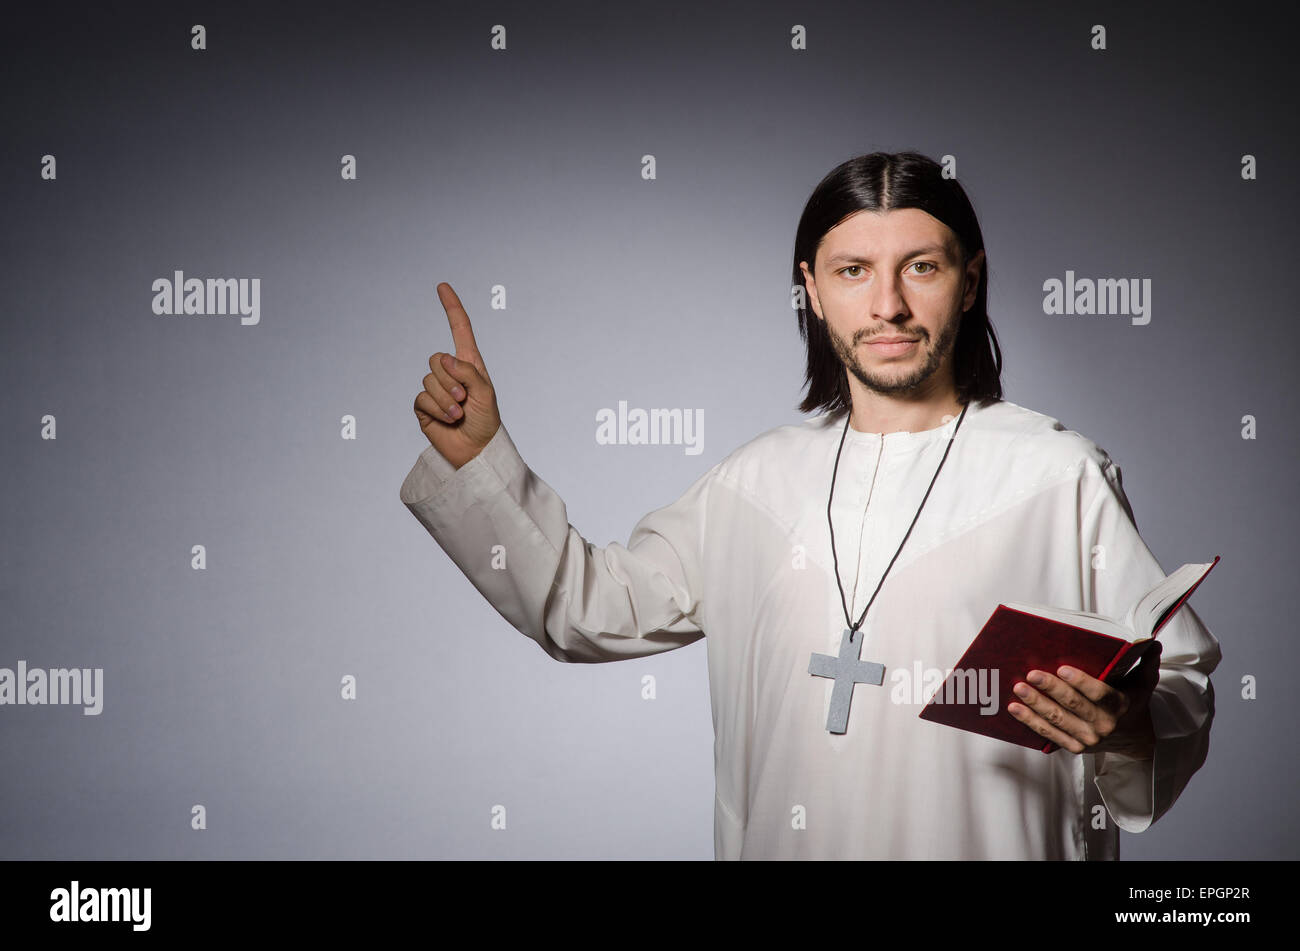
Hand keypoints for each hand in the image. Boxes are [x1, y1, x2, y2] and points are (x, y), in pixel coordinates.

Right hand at [413, 282, 501, 467]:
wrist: (476, 450)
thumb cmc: (487, 422)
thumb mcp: (486, 393)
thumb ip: (468, 372)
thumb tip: (444, 358)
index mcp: (469, 364)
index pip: (459, 330)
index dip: (451, 308)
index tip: (442, 286)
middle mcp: (450, 373)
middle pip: (437, 359)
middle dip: (452, 381)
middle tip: (466, 400)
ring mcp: (435, 389)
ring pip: (429, 380)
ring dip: (447, 400)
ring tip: (460, 414)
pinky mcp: (423, 406)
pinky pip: (422, 398)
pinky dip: (438, 410)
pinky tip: (448, 420)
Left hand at [1007, 642, 1161, 757]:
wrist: (1135, 740)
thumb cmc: (1134, 704)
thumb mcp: (1144, 683)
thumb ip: (1147, 662)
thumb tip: (1152, 641)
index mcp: (1119, 706)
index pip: (1099, 693)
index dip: (1080, 682)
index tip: (1062, 668)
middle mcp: (1102, 724)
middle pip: (1073, 706)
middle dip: (1051, 689)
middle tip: (1031, 675)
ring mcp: (1087, 738)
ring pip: (1057, 720)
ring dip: (1035, 705)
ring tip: (1018, 689)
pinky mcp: (1074, 747)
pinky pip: (1049, 734)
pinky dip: (1030, 722)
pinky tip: (1016, 708)